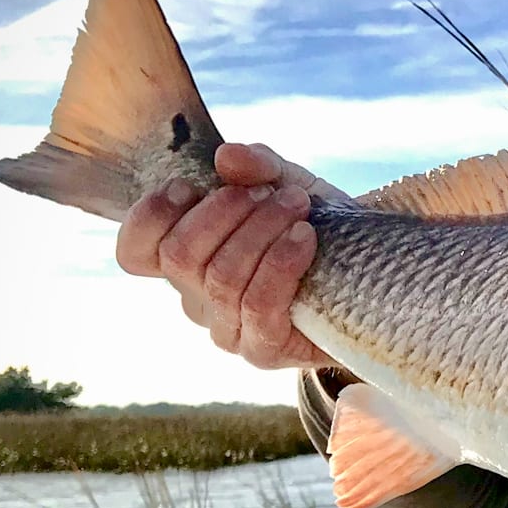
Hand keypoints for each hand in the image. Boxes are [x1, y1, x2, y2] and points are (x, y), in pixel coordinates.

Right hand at [116, 143, 345, 369]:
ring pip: (221, 277)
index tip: (189, 186)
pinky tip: (306, 238)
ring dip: (262, 231)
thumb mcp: (286, 184)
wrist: (372, 274)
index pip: (135, 251)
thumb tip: (228, 157)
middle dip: (223, 212)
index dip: (150, 216)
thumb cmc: (314, 226)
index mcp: (187, 259)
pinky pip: (257, 305)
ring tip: (297, 206)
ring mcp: (227, 329)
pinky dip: (281, 263)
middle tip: (268, 193)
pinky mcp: (262, 350)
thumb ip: (257, 167)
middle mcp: (197, 298)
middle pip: (179, 256)